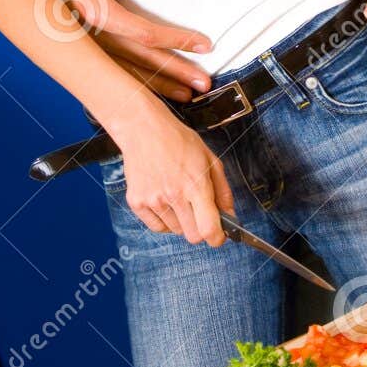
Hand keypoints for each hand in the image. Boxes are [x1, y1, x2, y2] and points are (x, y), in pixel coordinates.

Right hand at [37, 0, 213, 100]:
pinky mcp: (86, 47)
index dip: (178, 40)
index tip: (204, 44)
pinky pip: (116, 70)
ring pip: (129, 72)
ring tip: (186, 93)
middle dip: (176, 72)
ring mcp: (89, 46)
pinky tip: (153, 91)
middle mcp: (94, 37)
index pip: (148, 34)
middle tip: (203, 83)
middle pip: (142, 60)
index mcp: (100, 15)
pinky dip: (137, 83)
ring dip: (160, 84)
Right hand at [116, 106, 235, 245]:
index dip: (217, 237)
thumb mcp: (210, 159)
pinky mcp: (136, 202)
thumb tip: (230, 216)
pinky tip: (164, 199)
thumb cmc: (178, 140)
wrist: (144, 129)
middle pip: (192, 236)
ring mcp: (153, 200)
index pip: (208, 229)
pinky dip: (163, 219)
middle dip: (200, 228)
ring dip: (181, 220)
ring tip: (177, 195)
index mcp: (195, 184)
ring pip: (175, 231)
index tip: (218, 235)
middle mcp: (173, 195)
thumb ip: (223, 191)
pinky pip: (157, 227)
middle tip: (198, 211)